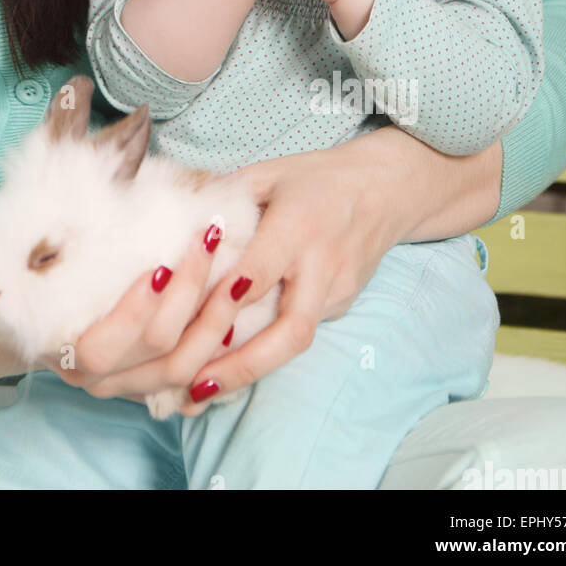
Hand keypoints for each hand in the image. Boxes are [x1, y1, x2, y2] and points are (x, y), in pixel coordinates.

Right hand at [32, 222, 238, 407]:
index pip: (102, 348)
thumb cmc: (38, 259)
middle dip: (188, 296)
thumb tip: (99, 170)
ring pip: (181, 368)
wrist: (26, 301)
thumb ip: (67, 221)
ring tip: (232, 268)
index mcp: (55, 345)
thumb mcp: (42, 237)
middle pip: (153, 351)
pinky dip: (217, 339)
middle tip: (207, 241)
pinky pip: (194, 372)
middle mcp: (88, 375)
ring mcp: (120, 384)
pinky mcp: (148, 381)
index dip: (136, 312)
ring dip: (214, 317)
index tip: (161, 266)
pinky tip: (233, 302)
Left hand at [156, 140, 409, 417]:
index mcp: (298, 225)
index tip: (187, 328)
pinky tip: (229, 366)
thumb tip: (179, 227)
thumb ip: (226, 199)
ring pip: (296, 341)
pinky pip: (301, 332)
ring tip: (203, 392)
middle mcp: (321, 264)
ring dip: (250, 370)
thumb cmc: (316, 176)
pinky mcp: (343, 304)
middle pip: (290, 330)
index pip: (260, 272)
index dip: (224, 301)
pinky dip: (265, 351)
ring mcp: (337, 290)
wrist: (385, 187)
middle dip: (242, 364)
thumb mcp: (268, 174)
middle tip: (195, 387)